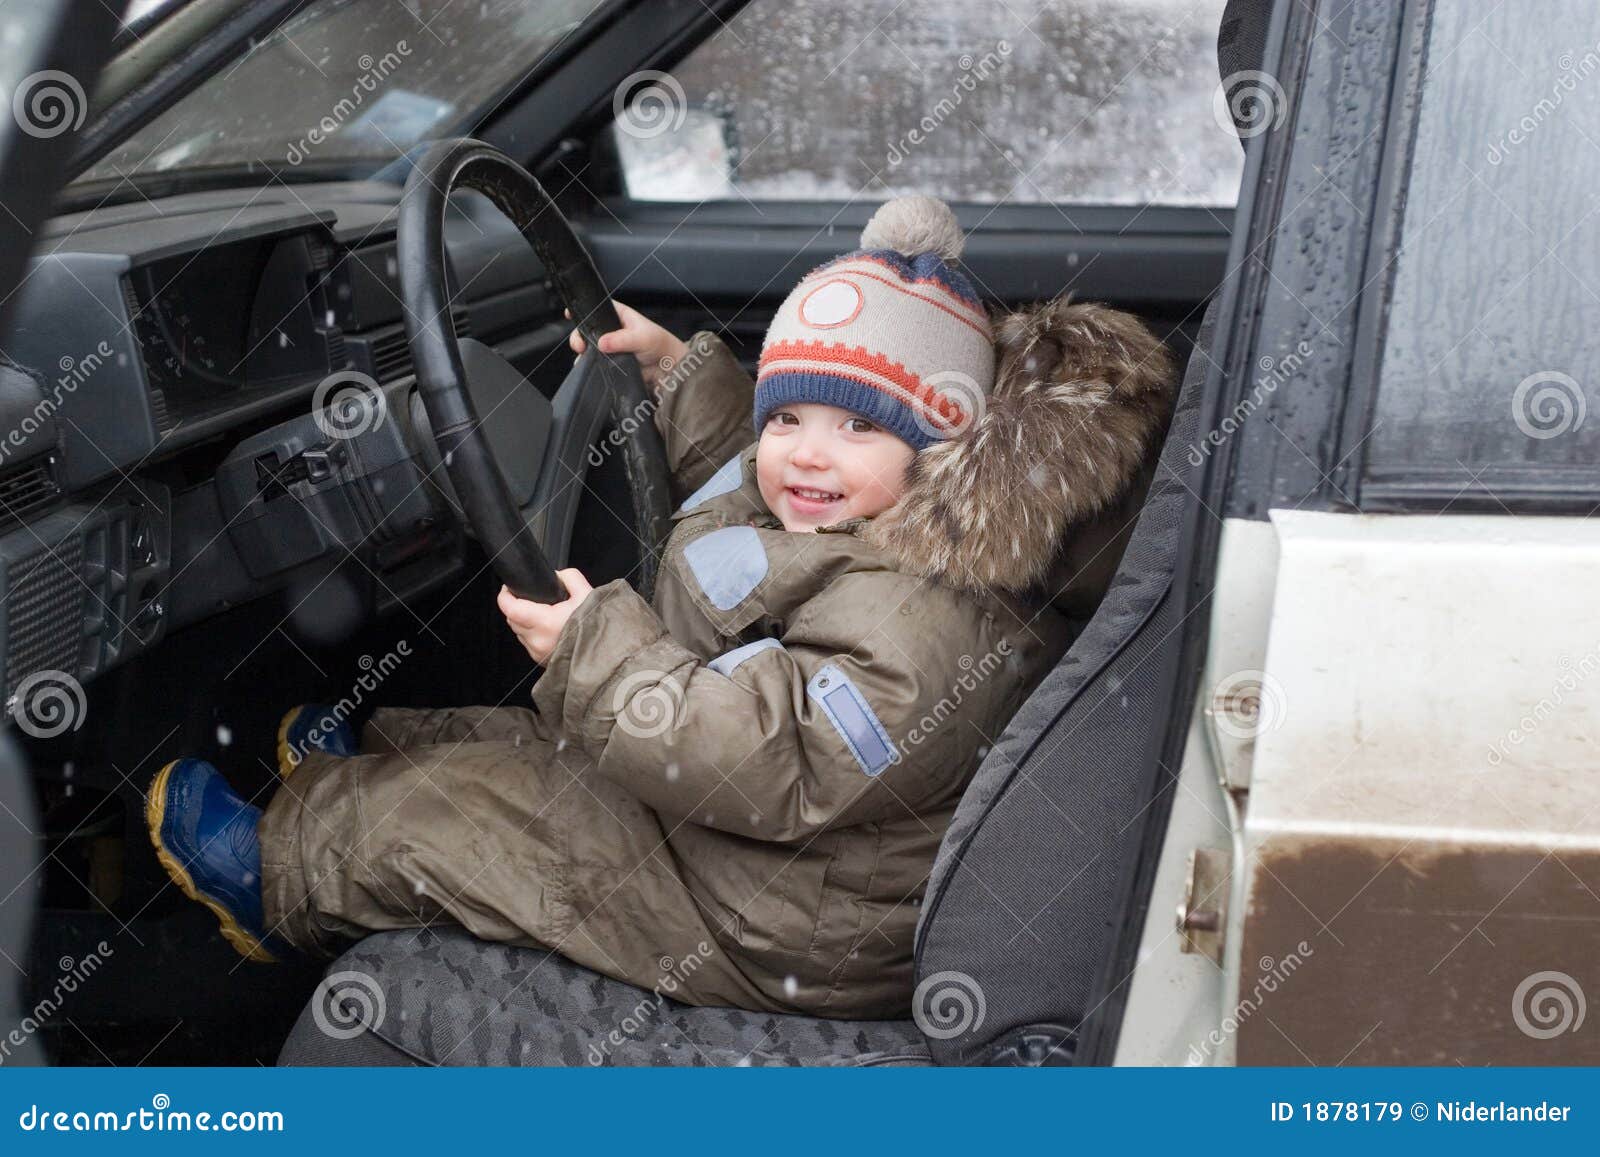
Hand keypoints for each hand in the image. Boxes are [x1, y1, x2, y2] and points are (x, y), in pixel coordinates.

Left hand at [498, 569, 592, 664]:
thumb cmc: (598, 627)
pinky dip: (533, 634)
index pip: (510, 608)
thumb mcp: (587, 593)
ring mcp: (538, 652)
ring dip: (524, 622)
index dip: (505, 595)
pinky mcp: (541, 661)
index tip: (508, 588)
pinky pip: (528, 644)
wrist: (606, 653)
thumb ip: (569, 577)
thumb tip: (557, 576)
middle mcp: (537, 640)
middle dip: (517, 607)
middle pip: (512, 620)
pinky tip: (549, 629)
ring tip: (543, 615)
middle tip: (530, 599)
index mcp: (545, 622)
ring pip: (519, 633)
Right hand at [566, 299, 687, 393]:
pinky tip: (590, 367)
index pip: (597, 309)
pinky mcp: (610, 363)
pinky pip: (594, 363)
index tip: (570, 313)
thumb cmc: (660, 345)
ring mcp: (609, 347)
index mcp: (619, 316)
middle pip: (587, 329)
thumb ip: (622, 339)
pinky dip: (589, 365)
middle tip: (579, 345)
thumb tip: (602, 342)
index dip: (583, 310)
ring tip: (584, 356)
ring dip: (583, 353)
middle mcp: (611, 330)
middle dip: (579, 336)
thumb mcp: (642, 338)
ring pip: (588, 347)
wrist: (669, 369)